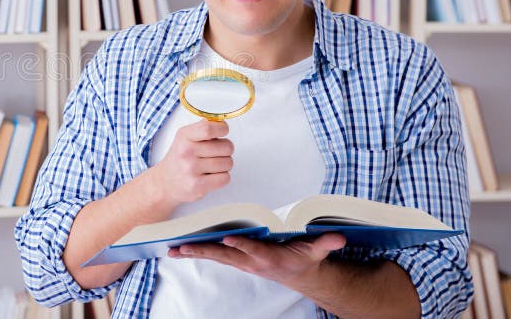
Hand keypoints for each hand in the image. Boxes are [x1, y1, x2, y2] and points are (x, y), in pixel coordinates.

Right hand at [149, 119, 233, 210]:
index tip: (223, 131)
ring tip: (212, 165)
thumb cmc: (178, 158)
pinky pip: (225, 178)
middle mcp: (186, 152)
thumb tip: (220, 122)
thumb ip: (202, 128)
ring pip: (228, 163)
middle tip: (217, 153)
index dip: (222, 129)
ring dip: (224, 165)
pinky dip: (222, 178)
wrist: (164, 182)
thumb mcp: (184, 137)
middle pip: (226, 147)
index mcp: (184, 136)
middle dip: (226, 150)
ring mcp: (191, 169)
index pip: (209, 128)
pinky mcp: (197, 186)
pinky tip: (211, 176)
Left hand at [169, 233, 346, 290]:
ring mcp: (242, 262)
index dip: (242, 246)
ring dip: (194, 253)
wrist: (299, 274)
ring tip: (173, 250)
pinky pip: (214, 255)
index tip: (228, 240)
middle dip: (204, 252)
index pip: (254, 251)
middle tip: (183, 248)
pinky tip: (179, 249)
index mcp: (270, 258)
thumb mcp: (317, 251)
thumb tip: (337, 237)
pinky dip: (196, 251)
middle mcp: (252, 262)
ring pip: (215, 256)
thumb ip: (325, 244)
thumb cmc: (304, 258)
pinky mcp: (236, 259)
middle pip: (225, 256)